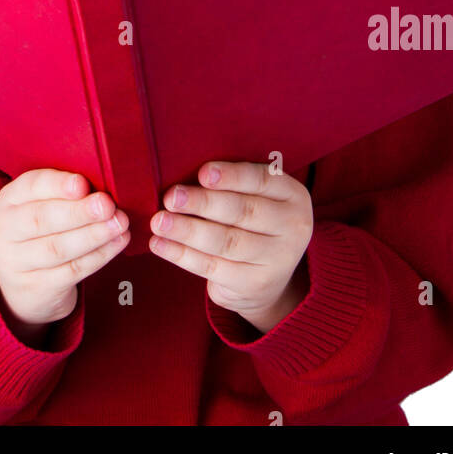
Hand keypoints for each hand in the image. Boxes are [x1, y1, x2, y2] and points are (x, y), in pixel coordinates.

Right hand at [0, 169, 129, 337]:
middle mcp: (5, 230)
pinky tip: (117, 242)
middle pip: (41, 220)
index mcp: (8, 200)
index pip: (30, 187)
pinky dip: (98, 256)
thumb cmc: (39, 230)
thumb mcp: (40, 204)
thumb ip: (64, 192)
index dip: (57, 185)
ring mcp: (17, 263)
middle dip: (78, 212)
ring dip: (93, 235)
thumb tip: (100, 184)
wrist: (20, 283)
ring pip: (58, 249)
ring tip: (120, 223)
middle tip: (108, 206)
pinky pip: (71, 271)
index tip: (83, 184)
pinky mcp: (36, 288)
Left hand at [149, 160, 312, 334]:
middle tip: (171, 197)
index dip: (232, 177)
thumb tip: (184, 169)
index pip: (262, 181)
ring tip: (159, 222)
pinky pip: (213, 267)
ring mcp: (277, 260)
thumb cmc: (252, 223)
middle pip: (243, 212)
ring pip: (226, 241)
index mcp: (293, 196)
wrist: (267, 278)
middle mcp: (292, 227)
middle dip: (203, 203)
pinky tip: (160, 244)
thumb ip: (233, 183)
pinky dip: (182, 254)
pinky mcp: (254, 284)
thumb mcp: (256, 198)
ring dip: (188, 230)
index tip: (203, 173)